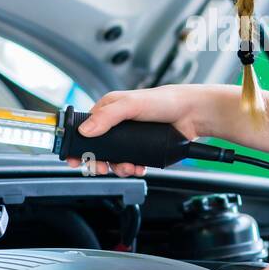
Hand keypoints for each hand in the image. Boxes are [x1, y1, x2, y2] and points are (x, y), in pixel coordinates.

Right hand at [63, 84, 219, 176]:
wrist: (193, 114)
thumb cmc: (166, 101)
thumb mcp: (132, 104)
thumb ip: (108, 116)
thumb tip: (86, 130)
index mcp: (109, 109)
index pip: (86, 128)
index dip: (80, 144)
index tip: (75, 158)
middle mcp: (118, 124)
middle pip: (98, 148)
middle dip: (100, 161)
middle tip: (103, 168)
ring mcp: (130, 138)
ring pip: (114, 159)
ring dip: (119, 167)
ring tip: (129, 166)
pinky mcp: (142, 149)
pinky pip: (130, 164)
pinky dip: (132, 169)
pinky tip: (139, 167)